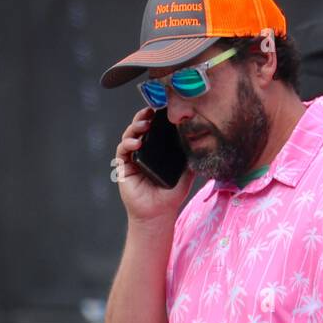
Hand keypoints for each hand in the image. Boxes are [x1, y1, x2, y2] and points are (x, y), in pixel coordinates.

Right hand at [114, 108, 193, 223]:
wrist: (158, 214)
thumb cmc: (170, 195)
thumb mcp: (186, 175)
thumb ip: (191, 159)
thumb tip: (200, 144)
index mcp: (156, 150)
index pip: (154, 128)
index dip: (156, 117)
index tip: (162, 109)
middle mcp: (143, 151)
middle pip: (139, 127)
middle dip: (143, 116)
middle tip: (151, 111)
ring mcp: (132, 158)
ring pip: (129, 135)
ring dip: (135, 127)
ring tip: (144, 125)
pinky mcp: (123, 167)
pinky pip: (122, 150)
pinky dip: (128, 143)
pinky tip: (136, 143)